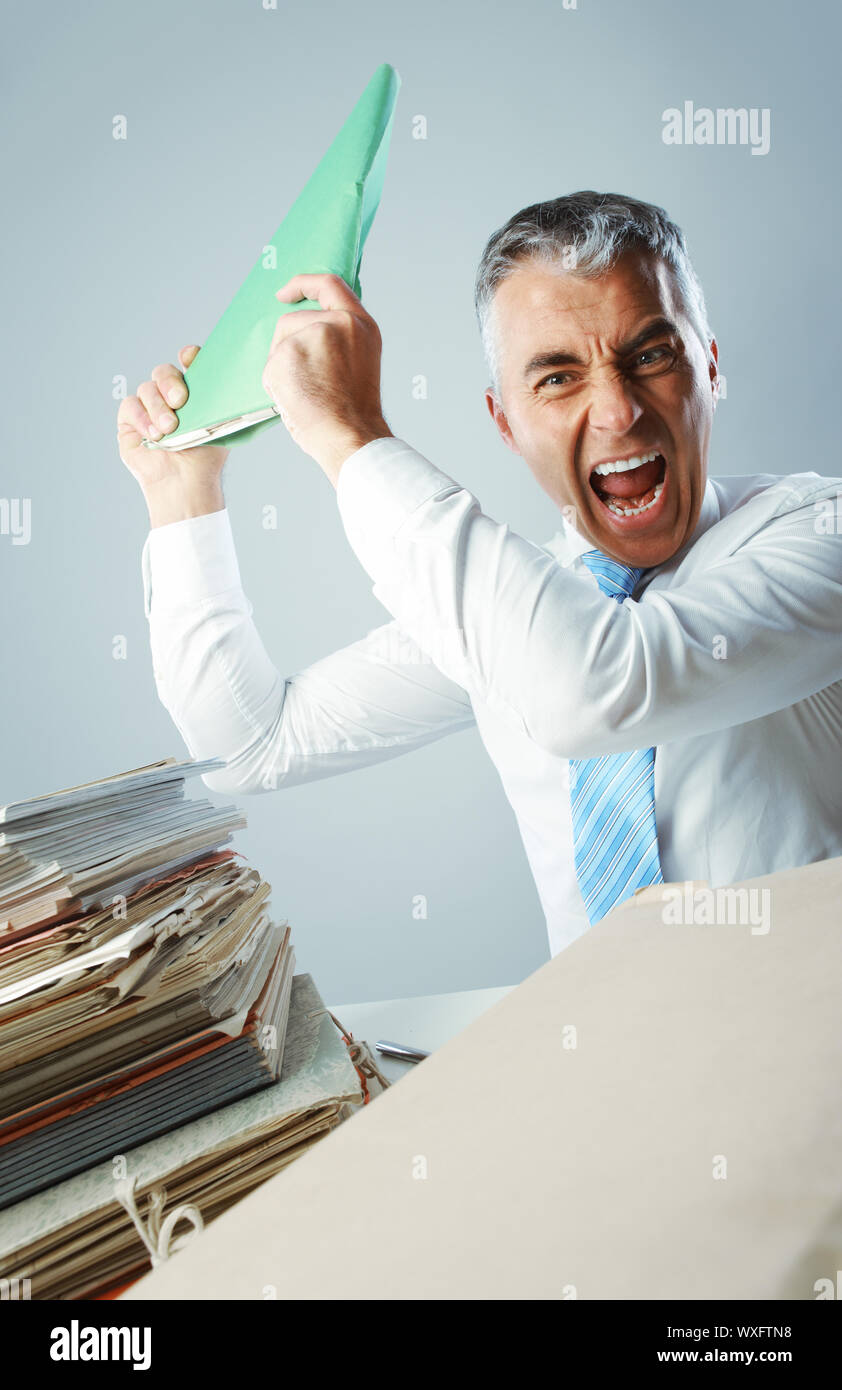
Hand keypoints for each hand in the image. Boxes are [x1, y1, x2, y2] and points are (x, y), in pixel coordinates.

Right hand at [117, 345, 228, 526]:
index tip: (189, 357)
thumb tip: (238, 382)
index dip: (188, 356)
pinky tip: (154, 434)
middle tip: (180, 400)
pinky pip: (130, 407)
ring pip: (147, 389)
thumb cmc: (205, 456)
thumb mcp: (219, 424)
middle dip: (170, 382)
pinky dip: (142, 418)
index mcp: (192, 391)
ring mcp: (148, 406)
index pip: (188, 363)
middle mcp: (168, 395)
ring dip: (158, 407)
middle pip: (163, 372)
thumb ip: (220, 401)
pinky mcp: (130, 420)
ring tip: (169, 429)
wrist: (186, 483)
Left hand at [262, 273, 391, 484]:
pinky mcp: (288, 353)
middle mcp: (338, 323)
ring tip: (305, 393)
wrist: (350, 437)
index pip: (330, 285)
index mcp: (361, 325)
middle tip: (301, 379)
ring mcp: (313, 335)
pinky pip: (270, 366)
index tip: (284, 293)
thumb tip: (301, 331)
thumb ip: (338, 339)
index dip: (303, 284)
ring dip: (283, 367)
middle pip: (293, 320)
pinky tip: (295, 400)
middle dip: (286, 346)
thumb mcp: (358, 362)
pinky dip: (276, 385)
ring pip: (279, 343)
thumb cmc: (353, 412)